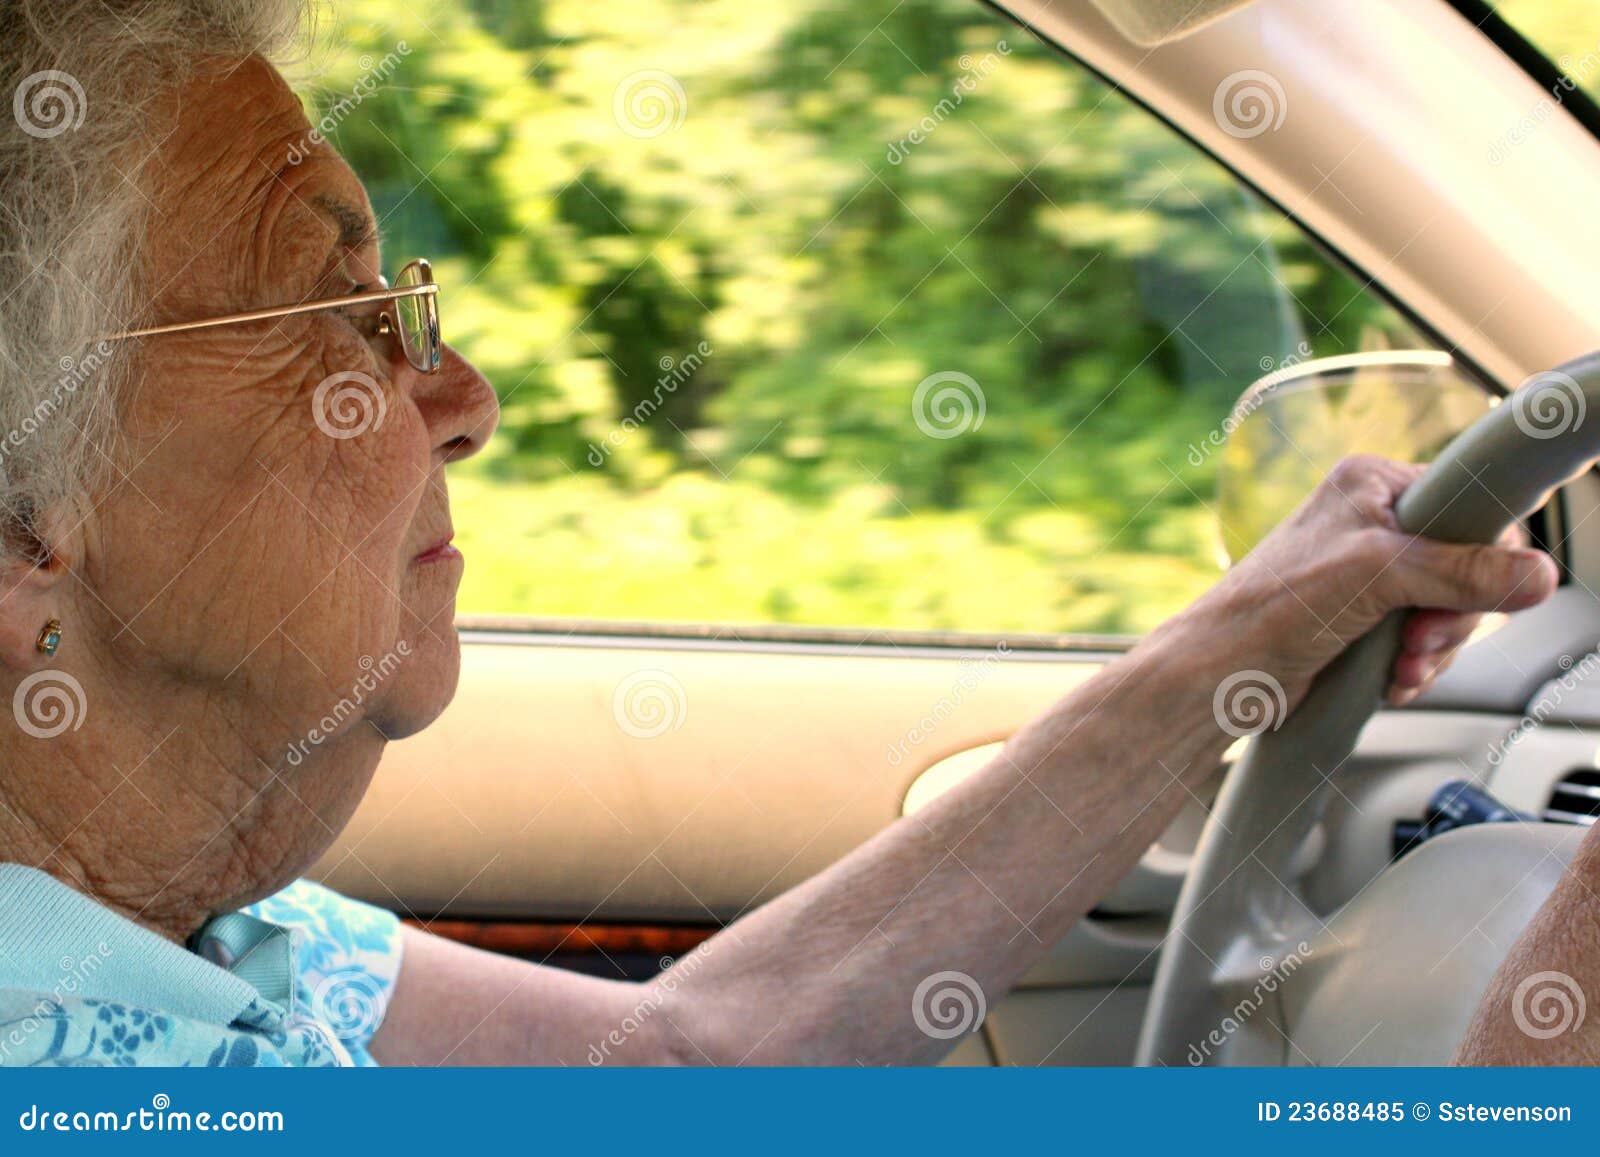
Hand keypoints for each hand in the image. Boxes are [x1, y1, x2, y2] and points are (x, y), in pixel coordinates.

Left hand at [1199, 455, 1557, 703]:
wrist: (1223, 673)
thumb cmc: (1273, 607)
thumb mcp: (1378, 574)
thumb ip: (1462, 571)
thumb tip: (1540, 576)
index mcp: (1373, 485)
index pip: (1470, 503)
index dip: (1486, 553)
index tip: (1482, 591)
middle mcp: (1374, 523)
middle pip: (1469, 566)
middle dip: (1454, 616)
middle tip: (1422, 638)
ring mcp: (1371, 575)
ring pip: (1451, 611)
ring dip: (1435, 649)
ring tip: (1401, 665)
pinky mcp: (1366, 621)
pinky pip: (1426, 642)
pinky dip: (1417, 667)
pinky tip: (1392, 679)